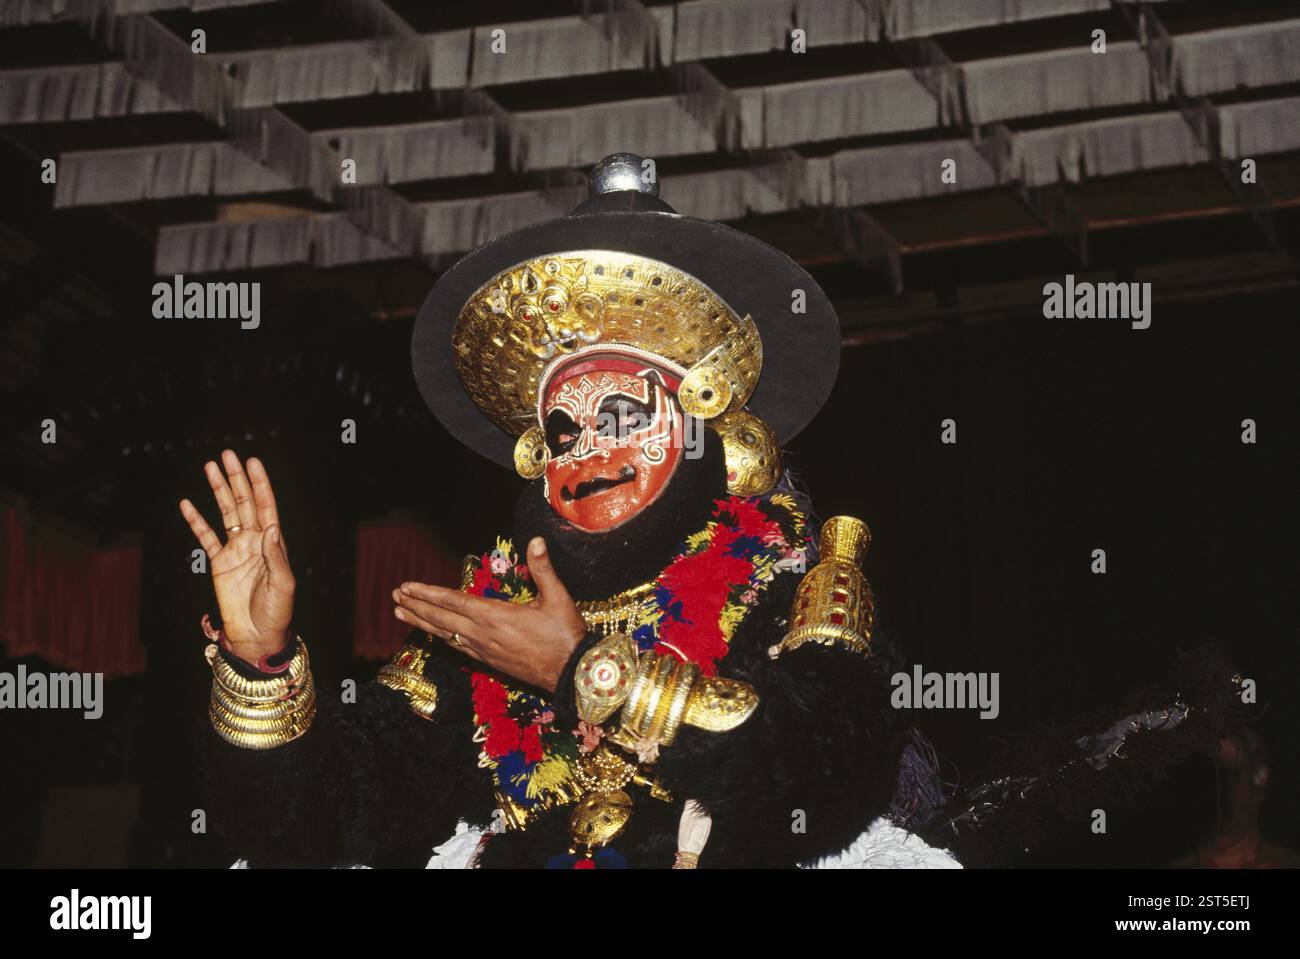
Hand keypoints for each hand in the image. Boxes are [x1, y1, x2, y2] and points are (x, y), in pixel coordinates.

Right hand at [179, 450, 294, 664]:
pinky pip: (206, 537)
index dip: (259, 484)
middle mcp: (255, 541)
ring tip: (210, 467)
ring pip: (226, 513)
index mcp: (273, 543)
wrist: (257, 635)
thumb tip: (271, 528)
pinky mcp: (219, 563)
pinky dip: (196, 520)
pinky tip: (187, 503)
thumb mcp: (283, 584)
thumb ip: (276, 556)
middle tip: (227, 455)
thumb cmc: (277, 611)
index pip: (265, 506)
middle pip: (244, 503)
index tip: (252, 462)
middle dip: (236, 479)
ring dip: (219, 491)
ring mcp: (236, 550)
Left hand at [393, 537, 585, 692]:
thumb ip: (543, 569)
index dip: (428, 593)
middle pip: (441, 619)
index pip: (453, 602)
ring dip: (422, 622)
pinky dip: (440, 638)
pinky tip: (435, 635)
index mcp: (495, 617)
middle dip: (416, 606)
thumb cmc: (565, 635)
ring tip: (401, 613)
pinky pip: (457, 647)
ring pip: (445, 635)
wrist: (571, 673)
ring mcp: (484, 650)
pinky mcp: (490, 661)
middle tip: (395, 596)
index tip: (407, 586)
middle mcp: (483, 635)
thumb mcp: (558, 598)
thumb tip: (536, 540)